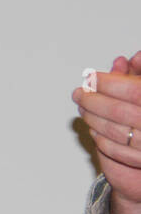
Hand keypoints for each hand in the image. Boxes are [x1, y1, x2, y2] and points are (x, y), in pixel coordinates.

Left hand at [73, 52, 140, 213]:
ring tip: (83, 108)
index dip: (109, 83)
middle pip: (119, 111)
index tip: (92, 78)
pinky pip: (118, 151)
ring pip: (115, 132)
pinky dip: (102, 139)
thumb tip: (122, 61)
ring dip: (93, 118)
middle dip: (93, 100)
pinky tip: (95, 128)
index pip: (134, 91)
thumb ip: (140, 73)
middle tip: (79, 93)